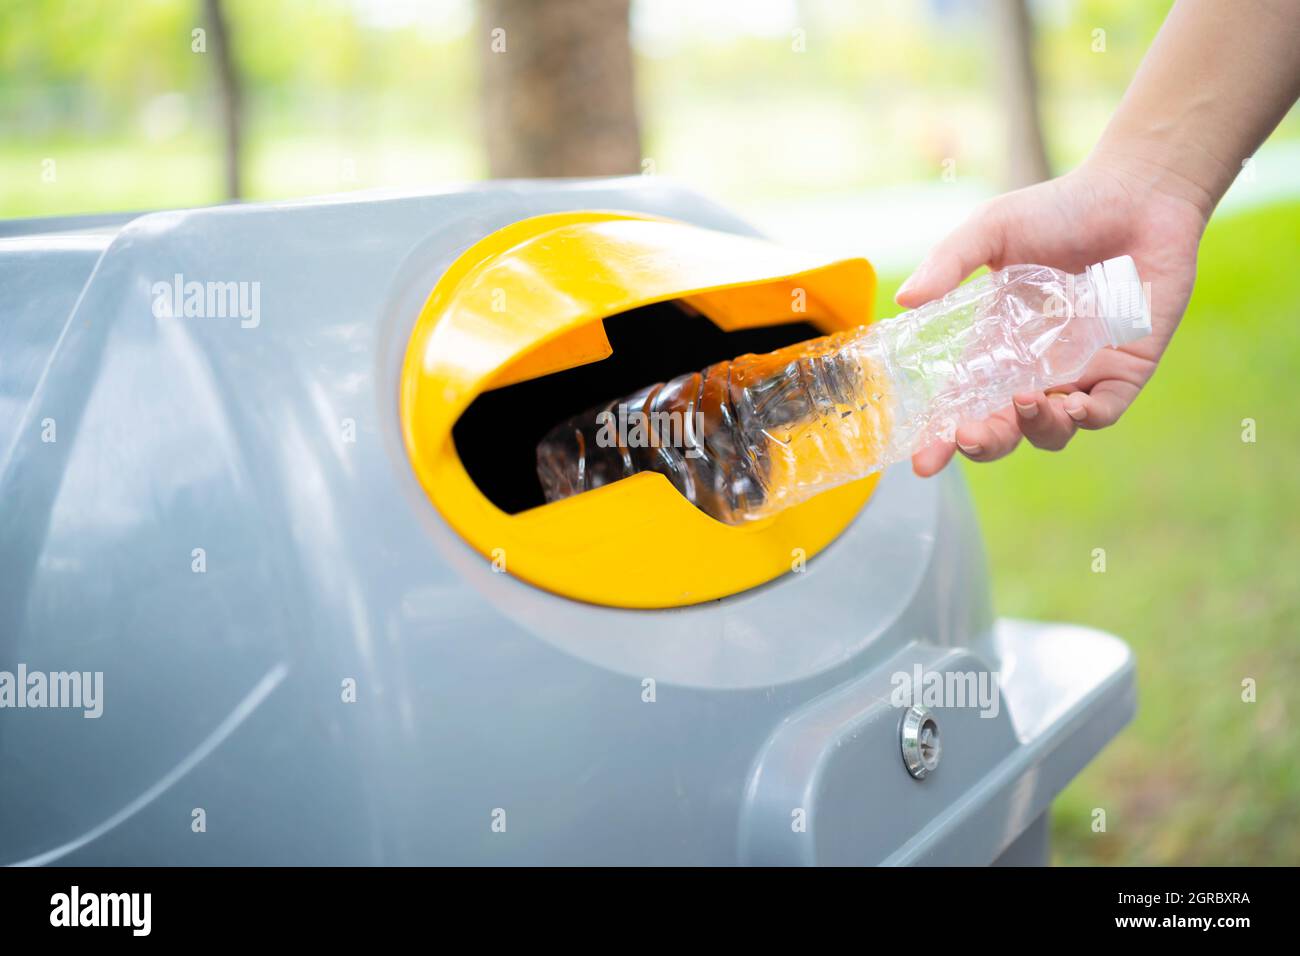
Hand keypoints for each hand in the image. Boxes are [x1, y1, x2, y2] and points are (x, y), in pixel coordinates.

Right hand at [896, 155, 1207, 476]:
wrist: (1137, 194)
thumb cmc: (1062, 208)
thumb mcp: (991, 231)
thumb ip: (949, 264)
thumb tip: (905, 299)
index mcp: (996, 347)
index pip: (960, 405)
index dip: (940, 437)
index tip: (921, 461)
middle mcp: (1034, 369)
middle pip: (1003, 430)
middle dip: (984, 444)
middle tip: (970, 436)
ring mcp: (1080, 373)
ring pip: (1052, 431)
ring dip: (1035, 430)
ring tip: (1025, 404)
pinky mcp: (1125, 368)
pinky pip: (1104, 412)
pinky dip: (1086, 418)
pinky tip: (1071, 404)